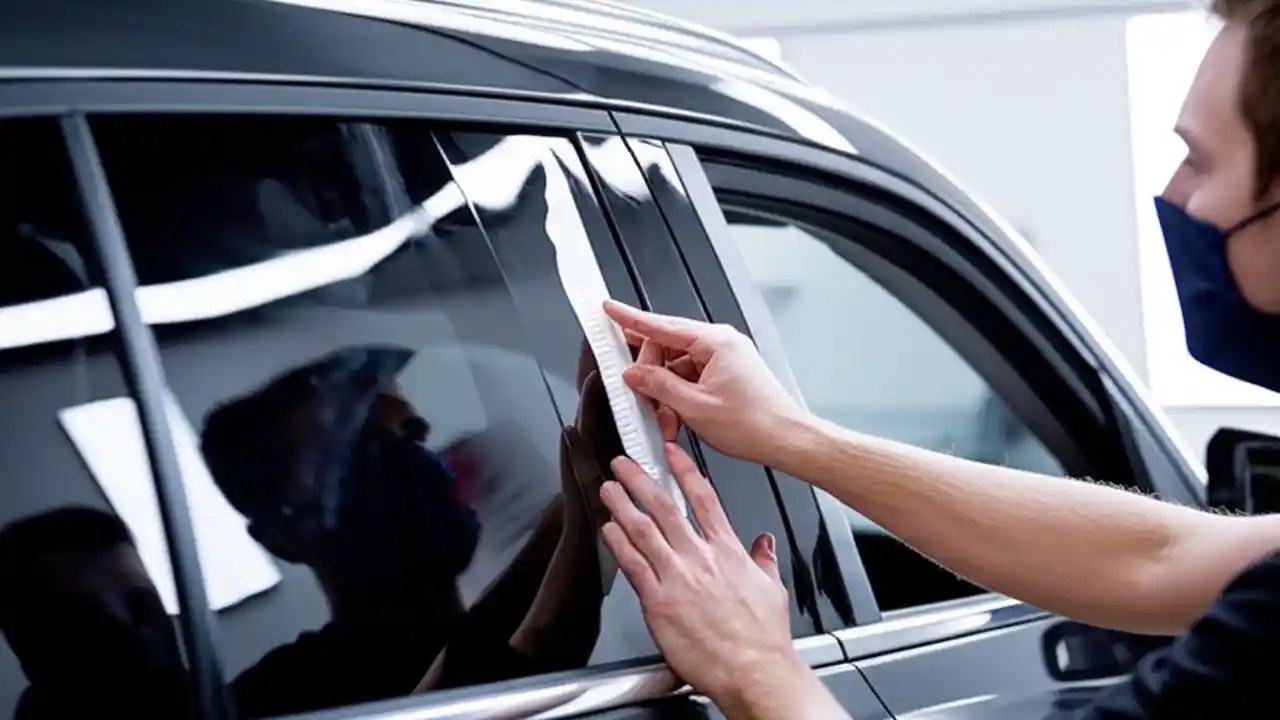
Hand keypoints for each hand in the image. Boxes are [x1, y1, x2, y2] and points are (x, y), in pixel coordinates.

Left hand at [598, 443, 805, 710]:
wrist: (754, 669)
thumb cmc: (762, 638)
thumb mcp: (772, 588)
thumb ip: (764, 559)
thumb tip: (765, 542)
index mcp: (727, 551)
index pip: (703, 498)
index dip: (684, 470)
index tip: (670, 452)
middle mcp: (700, 558)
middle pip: (664, 507)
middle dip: (640, 480)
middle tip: (624, 464)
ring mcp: (678, 578)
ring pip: (643, 530)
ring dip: (622, 506)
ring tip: (608, 489)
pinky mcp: (659, 602)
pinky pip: (633, 566)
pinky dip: (618, 545)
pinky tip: (608, 531)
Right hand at [604, 300, 804, 465]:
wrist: (786, 439)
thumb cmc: (754, 424)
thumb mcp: (694, 407)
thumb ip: (658, 386)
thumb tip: (635, 374)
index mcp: (715, 342)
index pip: (662, 325)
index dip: (631, 319)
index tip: (610, 309)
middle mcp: (721, 345)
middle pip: (667, 348)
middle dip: (650, 374)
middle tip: (638, 394)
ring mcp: (724, 359)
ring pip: (677, 368)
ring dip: (665, 393)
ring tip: (664, 419)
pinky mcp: (726, 375)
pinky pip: (691, 379)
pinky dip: (679, 398)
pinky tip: (675, 419)